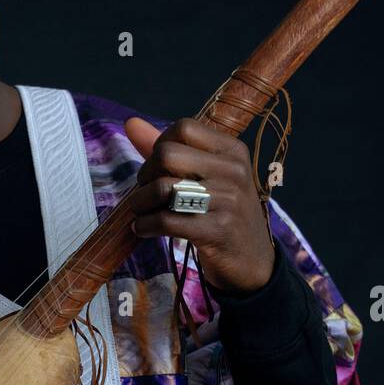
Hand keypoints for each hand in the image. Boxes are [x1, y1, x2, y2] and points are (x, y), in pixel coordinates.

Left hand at [124, 116, 274, 292]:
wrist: (253, 262)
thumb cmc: (222, 213)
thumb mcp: (206, 176)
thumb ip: (169, 149)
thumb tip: (130, 122)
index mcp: (232, 150)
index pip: (184, 128)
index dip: (159, 146)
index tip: (157, 169)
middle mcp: (234, 171)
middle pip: (167, 154)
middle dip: (145, 175)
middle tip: (146, 193)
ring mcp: (228, 200)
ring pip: (164, 188)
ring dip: (141, 203)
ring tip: (140, 213)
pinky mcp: (217, 231)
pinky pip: (166, 221)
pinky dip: (145, 226)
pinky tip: (142, 230)